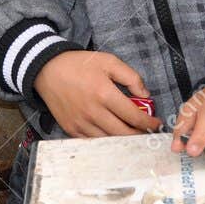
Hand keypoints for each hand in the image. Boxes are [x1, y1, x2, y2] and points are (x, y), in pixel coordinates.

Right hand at [33, 51, 161, 138]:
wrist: (48, 70)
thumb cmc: (80, 64)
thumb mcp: (109, 61)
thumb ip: (131, 77)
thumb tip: (146, 95)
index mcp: (104, 94)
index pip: (133, 116)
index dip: (149, 123)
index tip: (156, 123)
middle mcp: (93, 112)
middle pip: (123, 133)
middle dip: (139, 135)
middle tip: (147, 132)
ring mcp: (81, 123)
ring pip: (109, 141)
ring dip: (124, 140)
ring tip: (133, 135)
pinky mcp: (72, 129)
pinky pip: (93, 142)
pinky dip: (106, 141)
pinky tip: (113, 136)